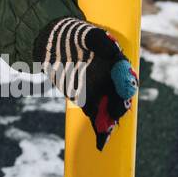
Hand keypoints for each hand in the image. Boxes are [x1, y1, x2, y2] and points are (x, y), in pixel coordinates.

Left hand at [32, 16, 138, 151]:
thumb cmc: (73, 35)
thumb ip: (100, 41)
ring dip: (109, 123)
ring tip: (106, 134)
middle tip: (114, 116)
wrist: (51, 43)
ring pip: (109, 110)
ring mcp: (100, 91)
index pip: (126, 80)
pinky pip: (96, 116)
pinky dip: (99, 129)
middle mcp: (111, 80)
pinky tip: (100, 141)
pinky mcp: (87, 100)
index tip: (124, 93)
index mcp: (116, 65)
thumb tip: (114, 51)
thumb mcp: (87, 34)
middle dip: (118, 108)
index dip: (126, 87)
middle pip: (120, 98)